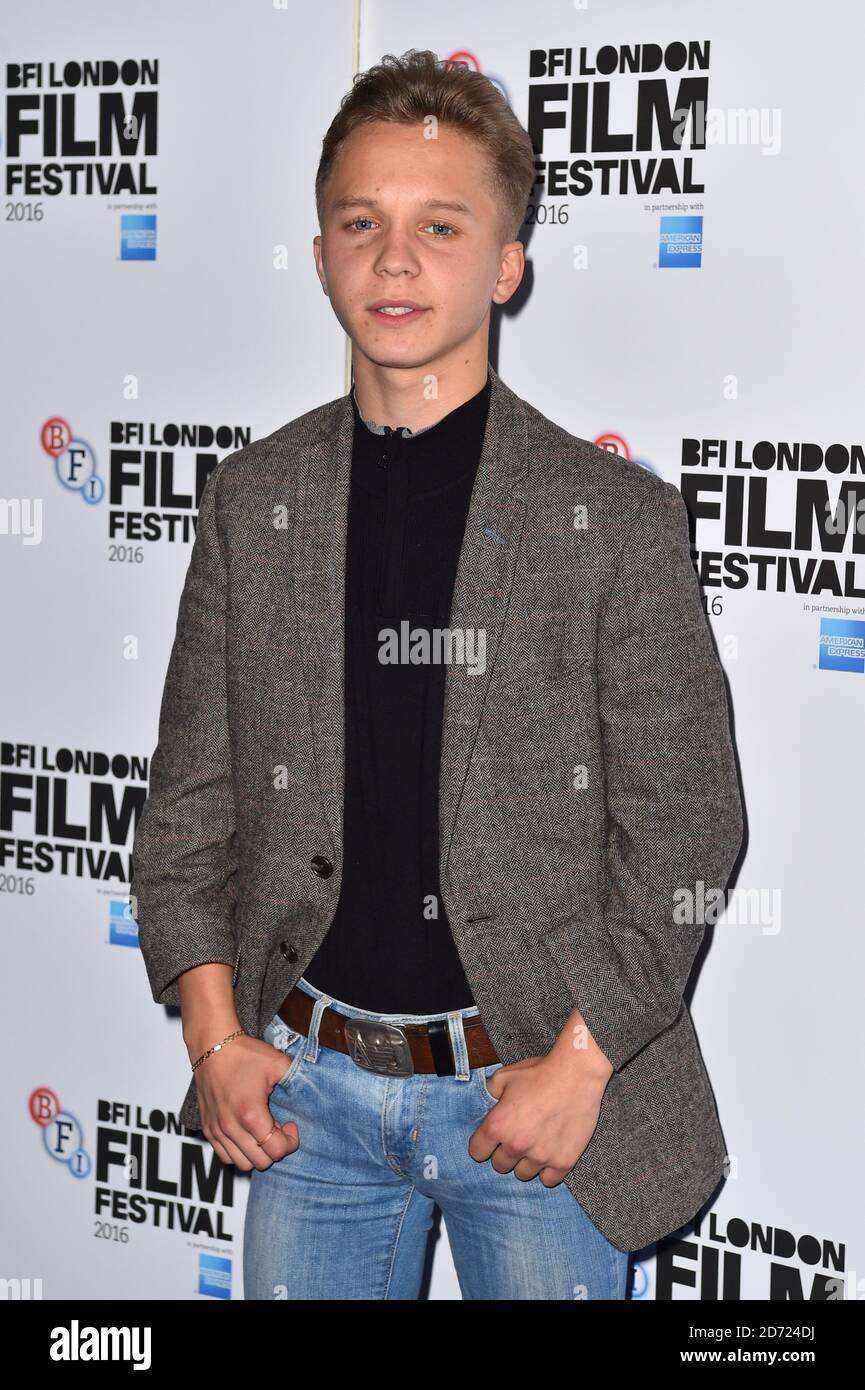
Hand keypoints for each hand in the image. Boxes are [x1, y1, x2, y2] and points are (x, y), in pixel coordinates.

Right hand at [193, 1034, 300, 1171]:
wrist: (213, 1045)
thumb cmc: (245, 1054)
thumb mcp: (278, 1063)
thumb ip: (297, 1080)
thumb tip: (310, 1094)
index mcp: (250, 1114)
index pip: (276, 1151)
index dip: (290, 1142)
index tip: (290, 1125)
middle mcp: (231, 1127)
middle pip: (261, 1162)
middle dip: (275, 1148)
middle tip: (278, 1127)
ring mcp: (217, 1130)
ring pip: (242, 1164)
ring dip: (257, 1153)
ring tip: (262, 1131)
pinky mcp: (208, 1129)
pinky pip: (225, 1156)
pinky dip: (239, 1152)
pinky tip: (247, 1133)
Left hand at [468, 1052, 605, 1184]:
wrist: (577, 1074)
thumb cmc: (540, 1072)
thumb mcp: (505, 1076)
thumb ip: (490, 1092)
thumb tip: (489, 1101)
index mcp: (497, 1125)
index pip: (476, 1152)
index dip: (483, 1144)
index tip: (491, 1139)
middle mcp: (516, 1145)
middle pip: (499, 1165)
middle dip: (504, 1153)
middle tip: (517, 1138)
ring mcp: (540, 1156)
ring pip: (522, 1174)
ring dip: (525, 1163)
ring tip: (534, 1145)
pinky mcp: (563, 1162)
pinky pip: (547, 1180)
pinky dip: (547, 1170)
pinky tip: (550, 1154)